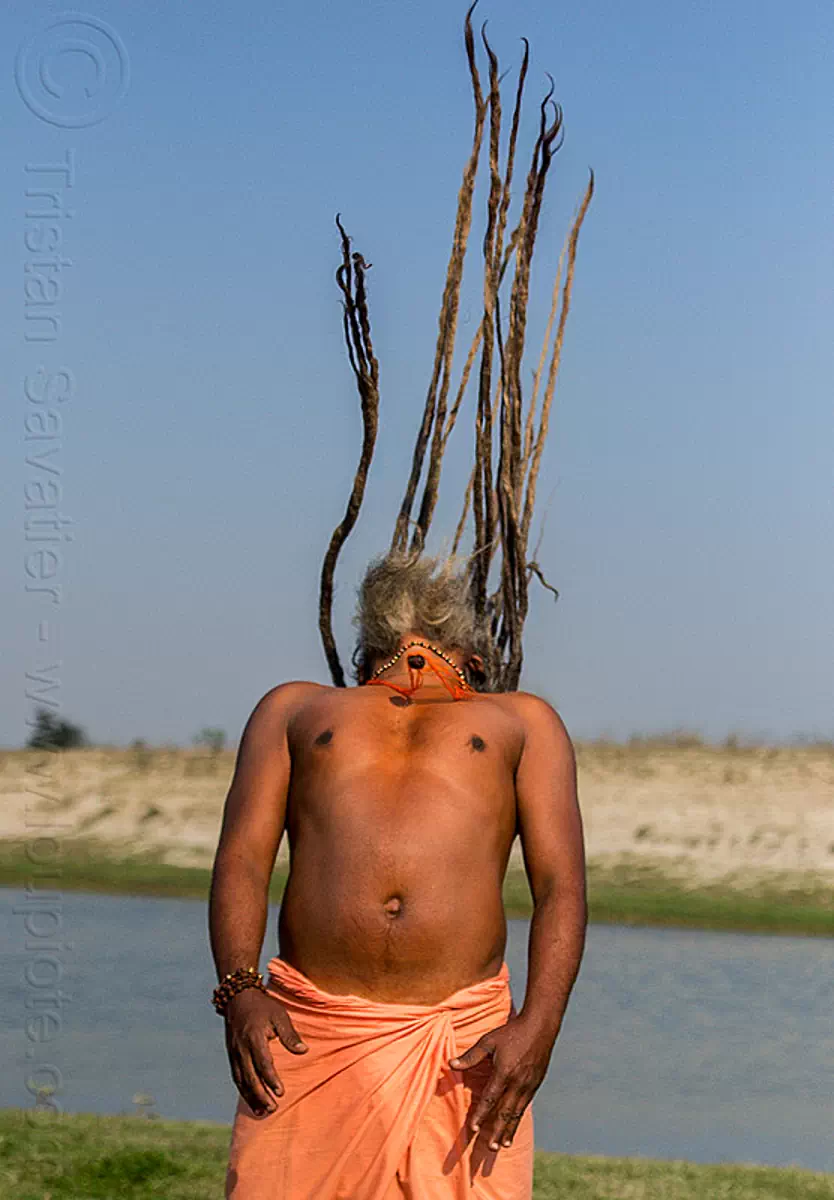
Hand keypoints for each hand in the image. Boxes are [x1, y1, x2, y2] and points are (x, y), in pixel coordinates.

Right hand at [224, 987, 306, 1115]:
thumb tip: (303, 1051)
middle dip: (261, 1095)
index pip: (263, 1063)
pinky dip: (244, 1091)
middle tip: (273, 1108)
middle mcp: (241, 1048)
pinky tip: (252, 1102)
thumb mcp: (279, 1015)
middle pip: (250, 1076)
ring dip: (251, 1097)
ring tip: (262, 1112)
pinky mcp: (231, 1055)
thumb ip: (290, 1035)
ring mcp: (234, 1053)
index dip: (271, 1079)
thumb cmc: (263, 1006)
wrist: (238, 998)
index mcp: (254, 1037)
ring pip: (241, 1080)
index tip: (280, 1092)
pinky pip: (236, 1077)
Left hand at [449, 1016, 554, 1150]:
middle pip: (505, 1112)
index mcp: (504, 1072)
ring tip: (502, 1145)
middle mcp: (517, 1082)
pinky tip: (513, 1128)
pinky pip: (524, 1107)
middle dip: (497, 1131)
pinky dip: (518, 1120)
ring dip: (509, 1130)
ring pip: (516, 1113)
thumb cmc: (511, 1032)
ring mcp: (528, 1085)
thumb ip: (471, 1056)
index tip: (474, 1128)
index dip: (481, 1114)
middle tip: (490, 1148)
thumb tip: (450, 1064)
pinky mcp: (535, 1085)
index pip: (490, 1098)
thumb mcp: (488, 1041)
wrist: (540, 1027)